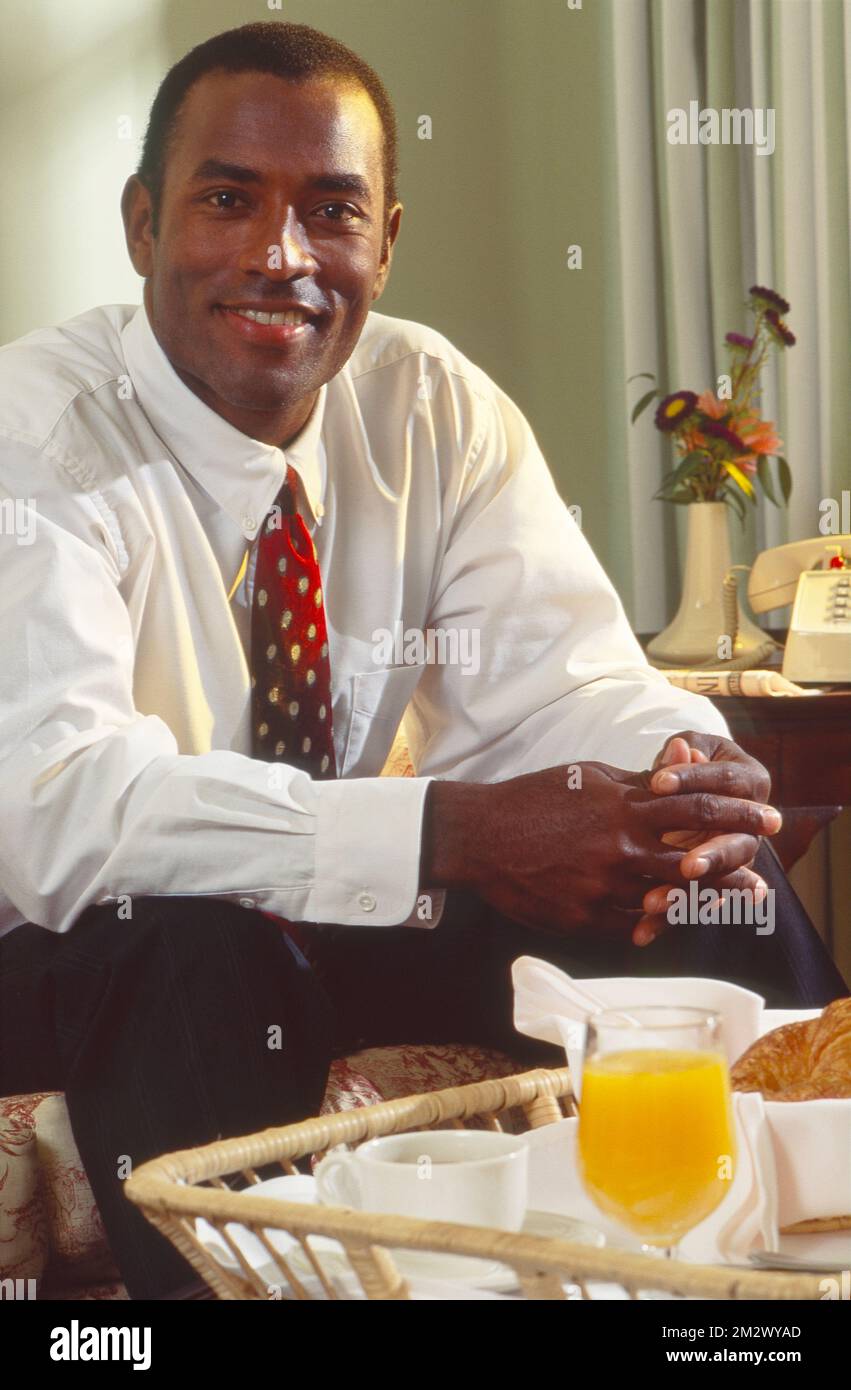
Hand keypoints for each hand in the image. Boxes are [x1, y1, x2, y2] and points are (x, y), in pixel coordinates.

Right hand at [422, 757, 780, 938]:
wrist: (480, 838)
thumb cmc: (534, 800)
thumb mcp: (588, 778)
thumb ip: (637, 782)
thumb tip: (680, 772)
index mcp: (622, 808)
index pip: (697, 807)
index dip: (738, 811)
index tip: (767, 815)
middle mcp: (619, 849)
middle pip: (694, 861)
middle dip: (734, 864)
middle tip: (762, 871)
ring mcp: (602, 888)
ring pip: (669, 900)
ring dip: (705, 900)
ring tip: (732, 898)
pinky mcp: (584, 919)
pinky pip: (632, 925)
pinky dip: (656, 921)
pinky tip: (673, 917)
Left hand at [631, 732, 779, 946]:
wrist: (692, 790)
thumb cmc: (687, 762)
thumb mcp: (686, 753)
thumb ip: (683, 758)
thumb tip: (679, 748)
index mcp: (751, 781)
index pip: (726, 782)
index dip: (693, 779)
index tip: (657, 782)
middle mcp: (752, 825)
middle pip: (738, 844)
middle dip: (712, 856)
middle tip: (687, 866)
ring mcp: (735, 857)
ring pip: (718, 883)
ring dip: (687, 895)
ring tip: (652, 904)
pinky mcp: (711, 883)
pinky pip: (693, 905)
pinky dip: (669, 919)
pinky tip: (643, 932)